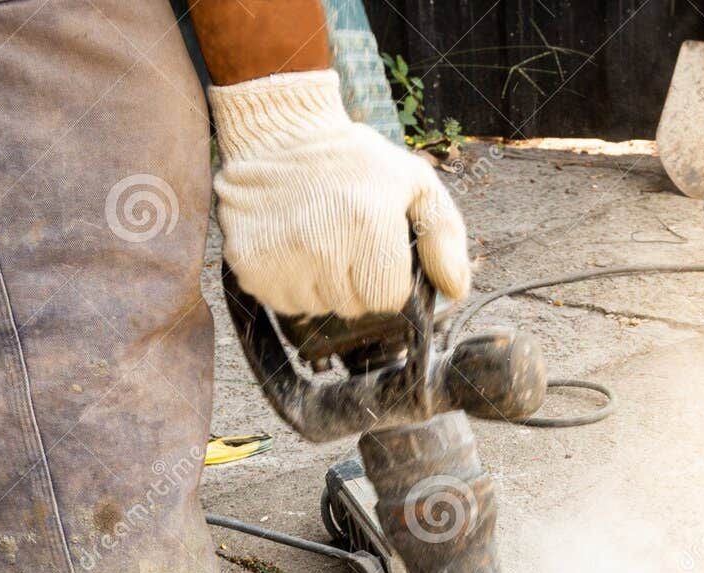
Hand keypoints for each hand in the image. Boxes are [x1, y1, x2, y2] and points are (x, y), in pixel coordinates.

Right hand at [210, 70, 470, 317]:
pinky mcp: (248, 266)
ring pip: (317, 309)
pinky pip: (282, 303)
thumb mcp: (413, 181)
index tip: (376, 252)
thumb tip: (455, 290)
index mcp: (368, 225)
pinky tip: (292, 247)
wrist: (279, 133)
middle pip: (353, 308)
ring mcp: (281, 260)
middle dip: (355, 284)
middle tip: (344, 241)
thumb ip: (444, 235)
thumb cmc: (353, 161)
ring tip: (316, 240)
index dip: (386, 280)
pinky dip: (290, 284)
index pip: (387, 299)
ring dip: (322, 287)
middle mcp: (322, 247)